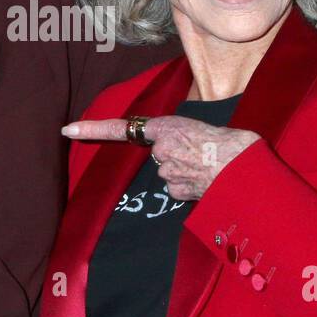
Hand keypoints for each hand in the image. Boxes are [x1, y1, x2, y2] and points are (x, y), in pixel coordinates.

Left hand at [62, 115, 260, 201]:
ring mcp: (167, 171)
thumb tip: (185, 149)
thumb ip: (185, 135)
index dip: (93, 129)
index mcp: (168, 126)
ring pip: (168, 172)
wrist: (248, 168)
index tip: (68, 130)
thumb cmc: (234, 143)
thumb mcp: (204, 127)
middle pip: (158, 154)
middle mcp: (162, 148)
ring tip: (208, 166)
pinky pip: (177, 188)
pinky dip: (189, 186)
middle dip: (173, 155)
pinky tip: (206, 181)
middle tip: (199, 151)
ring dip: (184, 171)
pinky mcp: (176, 190)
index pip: (121, 127)